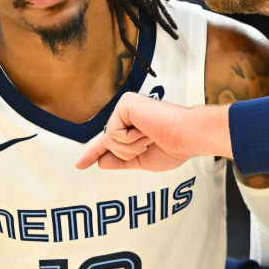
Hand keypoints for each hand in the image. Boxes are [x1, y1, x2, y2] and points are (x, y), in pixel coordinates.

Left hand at [76, 93, 192, 170]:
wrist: (187, 137)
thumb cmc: (174, 146)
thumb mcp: (143, 160)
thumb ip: (122, 161)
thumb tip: (102, 161)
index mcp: (133, 127)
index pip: (109, 142)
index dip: (93, 153)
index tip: (81, 164)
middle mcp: (128, 114)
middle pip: (109, 144)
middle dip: (129, 151)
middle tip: (151, 143)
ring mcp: (125, 107)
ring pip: (110, 140)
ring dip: (131, 147)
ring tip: (150, 137)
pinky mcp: (125, 104)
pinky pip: (113, 133)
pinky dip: (130, 139)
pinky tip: (145, 131)